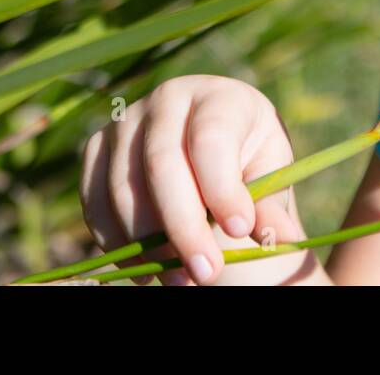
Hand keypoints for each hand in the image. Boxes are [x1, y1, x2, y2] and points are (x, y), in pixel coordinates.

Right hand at [79, 74, 304, 284]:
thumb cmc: (247, 160)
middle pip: (161, 163)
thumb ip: (271, 204)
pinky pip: (94, 201)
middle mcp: (166, 99)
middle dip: (183, 225)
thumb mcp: (270, 175)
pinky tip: (146, 272)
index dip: (222, 187)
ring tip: (181, 282)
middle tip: (206, 272)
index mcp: (218, 97)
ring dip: (148, 243)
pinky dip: (116, 243)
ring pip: (123, 187)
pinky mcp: (96, 149)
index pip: (211, 138)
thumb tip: (285, 236)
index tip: (240, 231)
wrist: (209, 151)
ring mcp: (124, 121)